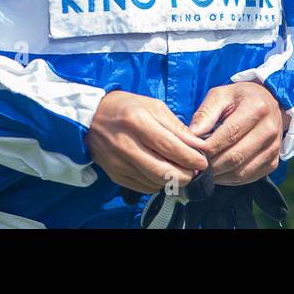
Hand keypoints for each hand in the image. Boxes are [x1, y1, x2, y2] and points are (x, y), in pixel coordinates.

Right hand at [86, 90, 208, 194]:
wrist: (90, 118)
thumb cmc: (126, 107)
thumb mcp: (153, 106)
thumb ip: (177, 127)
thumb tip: (199, 146)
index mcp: (137, 122)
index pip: (170, 147)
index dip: (190, 158)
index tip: (203, 161)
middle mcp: (126, 144)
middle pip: (163, 171)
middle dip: (185, 175)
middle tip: (194, 171)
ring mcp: (118, 163)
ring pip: (154, 182)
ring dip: (173, 181)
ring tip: (180, 171)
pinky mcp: (115, 175)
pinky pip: (143, 187)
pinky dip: (158, 184)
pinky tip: (162, 173)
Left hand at [188, 82, 286, 185]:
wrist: (268, 102)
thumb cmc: (239, 98)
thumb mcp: (220, 95)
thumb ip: (205, 113)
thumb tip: (192, 136)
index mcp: (257, 108)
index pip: (230, 134)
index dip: (209, 147)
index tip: (193, 152)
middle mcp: (269, 130)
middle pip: (235, 156)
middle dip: (212, 164)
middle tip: (195, 165)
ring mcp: (273, 148)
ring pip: (241, 171)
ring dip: (219, 175)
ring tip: (204, 172)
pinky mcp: (273, 162)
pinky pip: (248, 177)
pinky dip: (230, 180)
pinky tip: (218, 174)